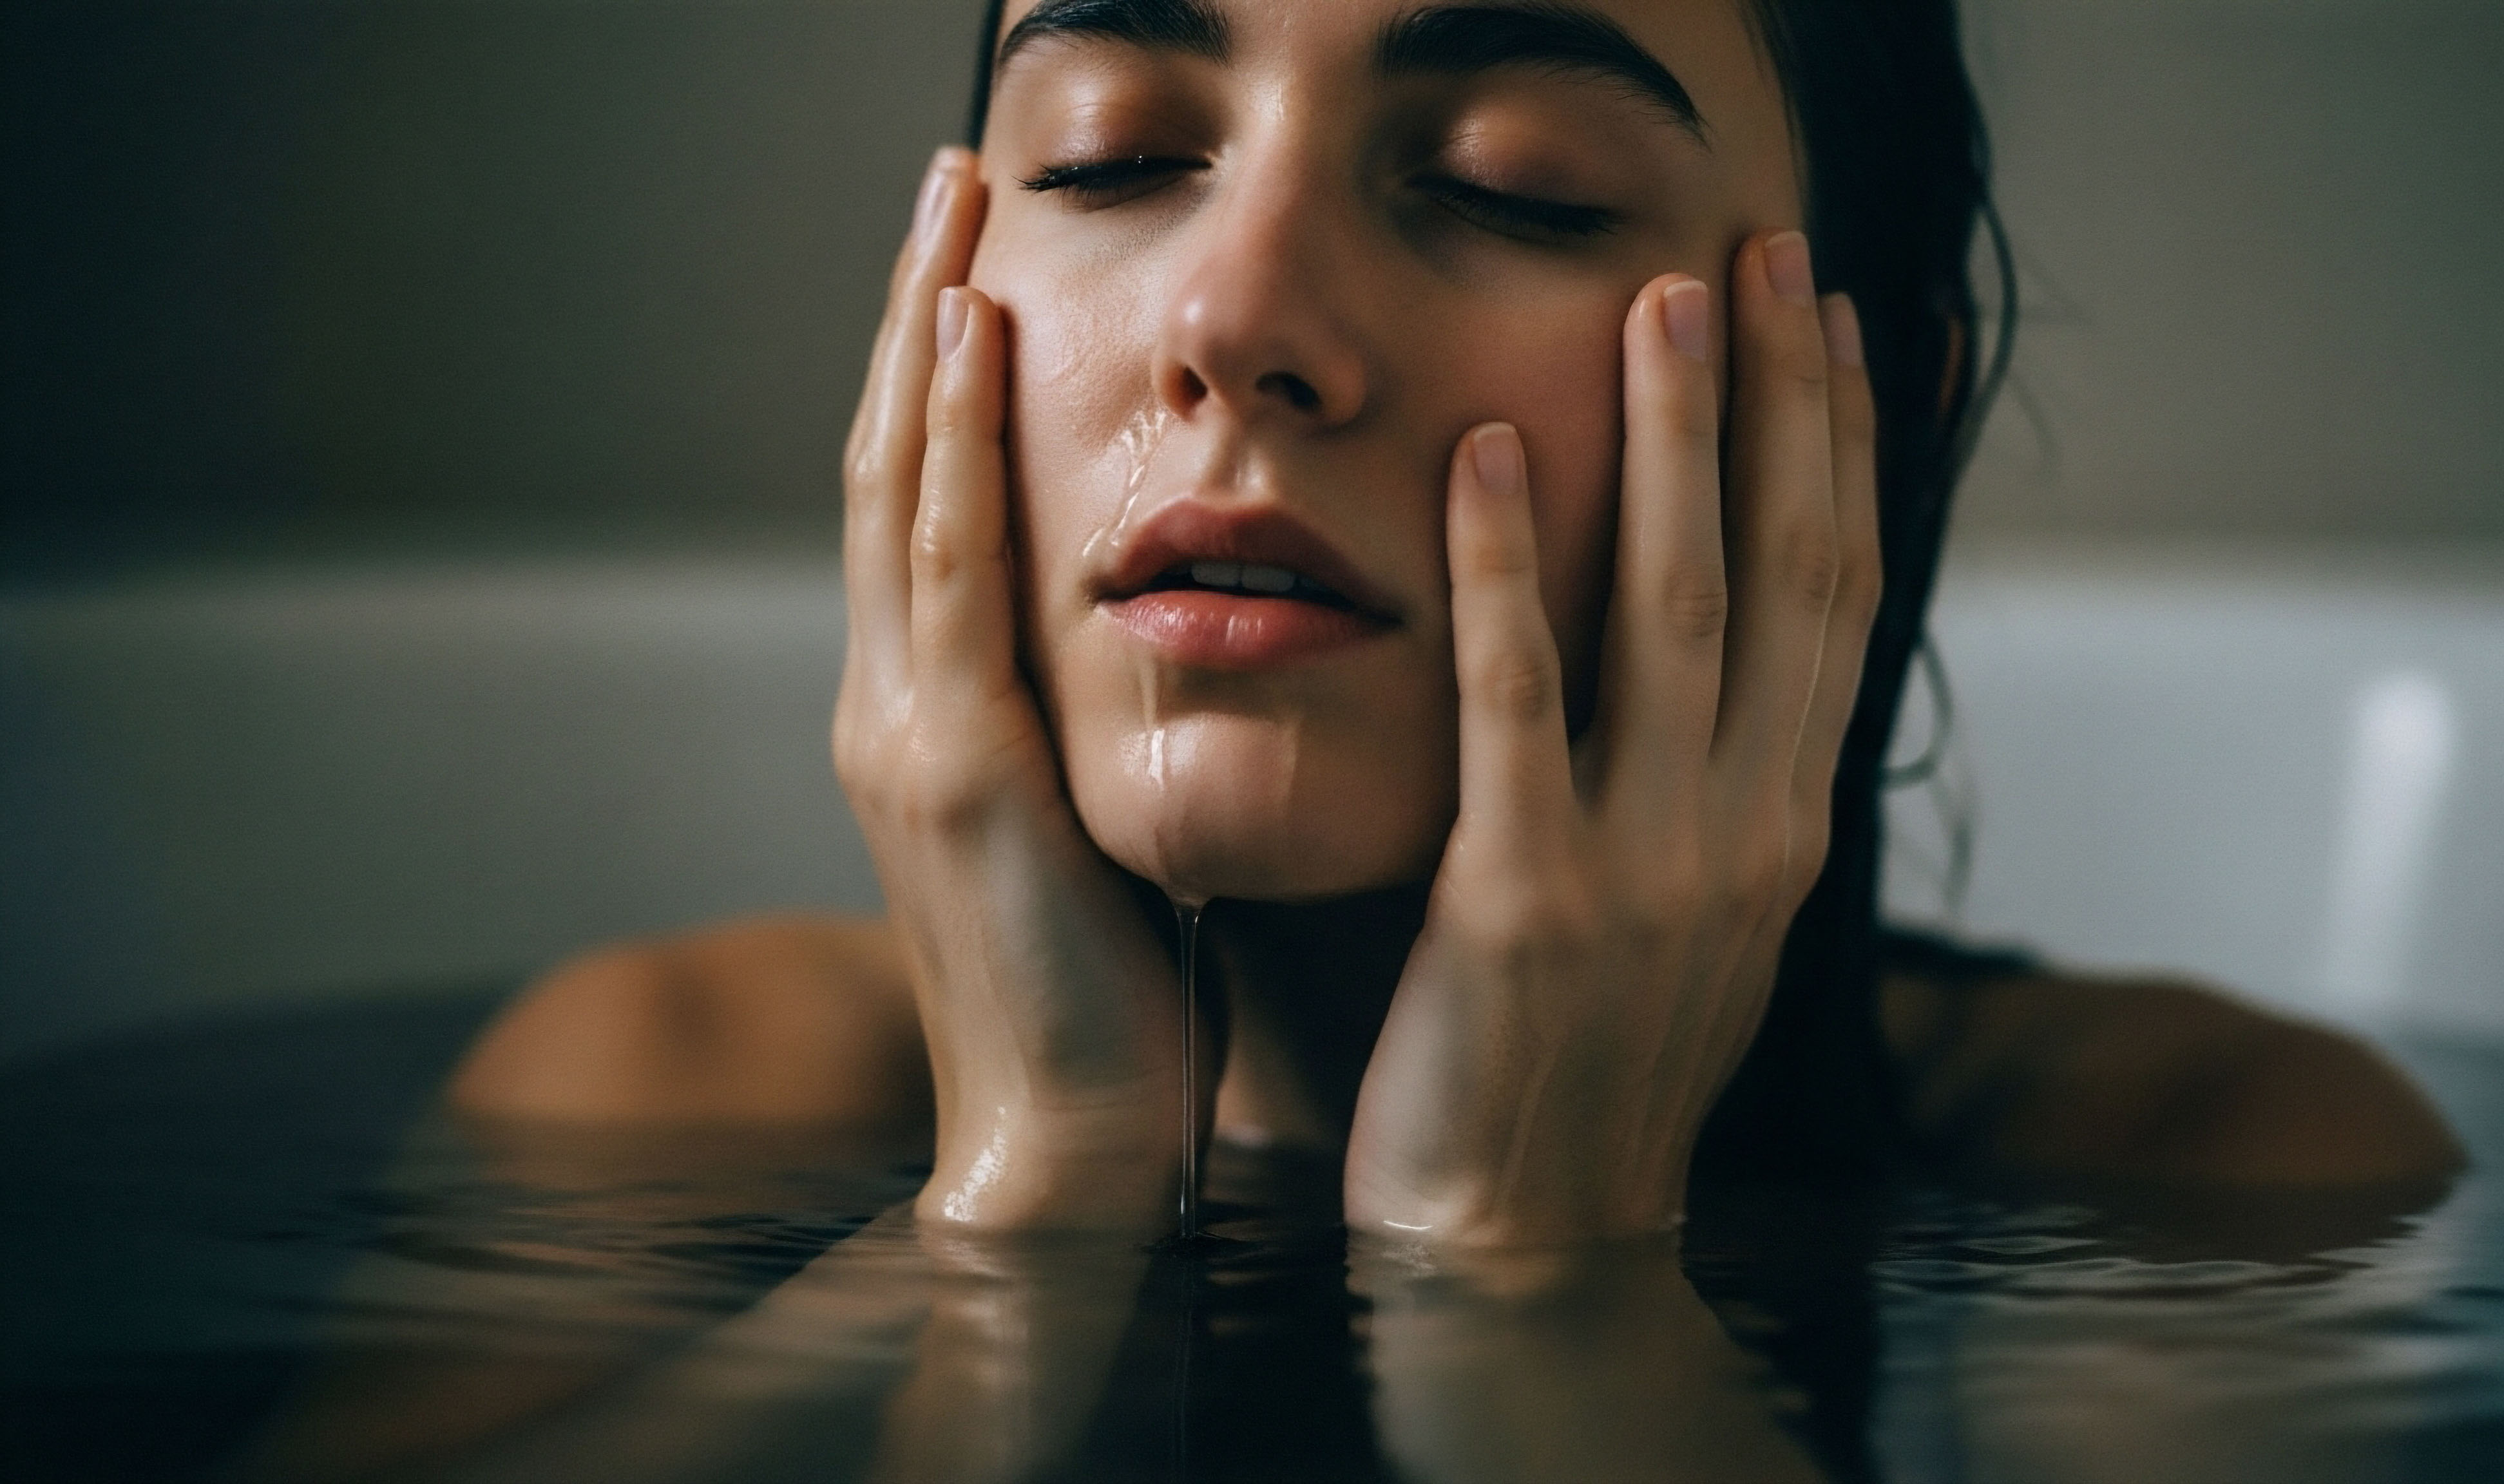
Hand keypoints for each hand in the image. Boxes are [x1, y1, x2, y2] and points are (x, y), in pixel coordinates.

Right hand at [836, 149, 1184, 1230]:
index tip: (975, 259)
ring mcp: (906, 734)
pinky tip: (974, 344)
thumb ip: (1089, 733)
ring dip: (923, 340)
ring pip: (899, 490)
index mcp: (933, 724)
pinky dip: (953, 449)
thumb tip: (1155, 648)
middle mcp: (893, 709)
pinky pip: (946, 572)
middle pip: (891, 467)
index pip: (926, 508)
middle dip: (915, 316)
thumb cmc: (1109, 1005)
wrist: (1072, 1150)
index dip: (941, 377)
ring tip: (951, 213)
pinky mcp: (951, 770)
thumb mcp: (1090, 835)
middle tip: (947, 182)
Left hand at [1343, 231, 1879, 1246]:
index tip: (1843, 322)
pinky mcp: (1520, 903)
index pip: (1839, 598)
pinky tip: (1490, 456)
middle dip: (1783, 402)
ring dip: (1679, 444)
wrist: (1524, 1246)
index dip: (1848, 448)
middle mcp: (1745, 833)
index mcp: (1783, 827)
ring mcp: (1645, 868)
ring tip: (1662, 303)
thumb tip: (1726, 655)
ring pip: (1683, 613)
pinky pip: (1520, 706)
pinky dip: (1512, 575)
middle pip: (1789, 572)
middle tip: (1769, 253)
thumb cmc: (1580, 1068)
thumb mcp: (1686, 916)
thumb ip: (1709, 782)